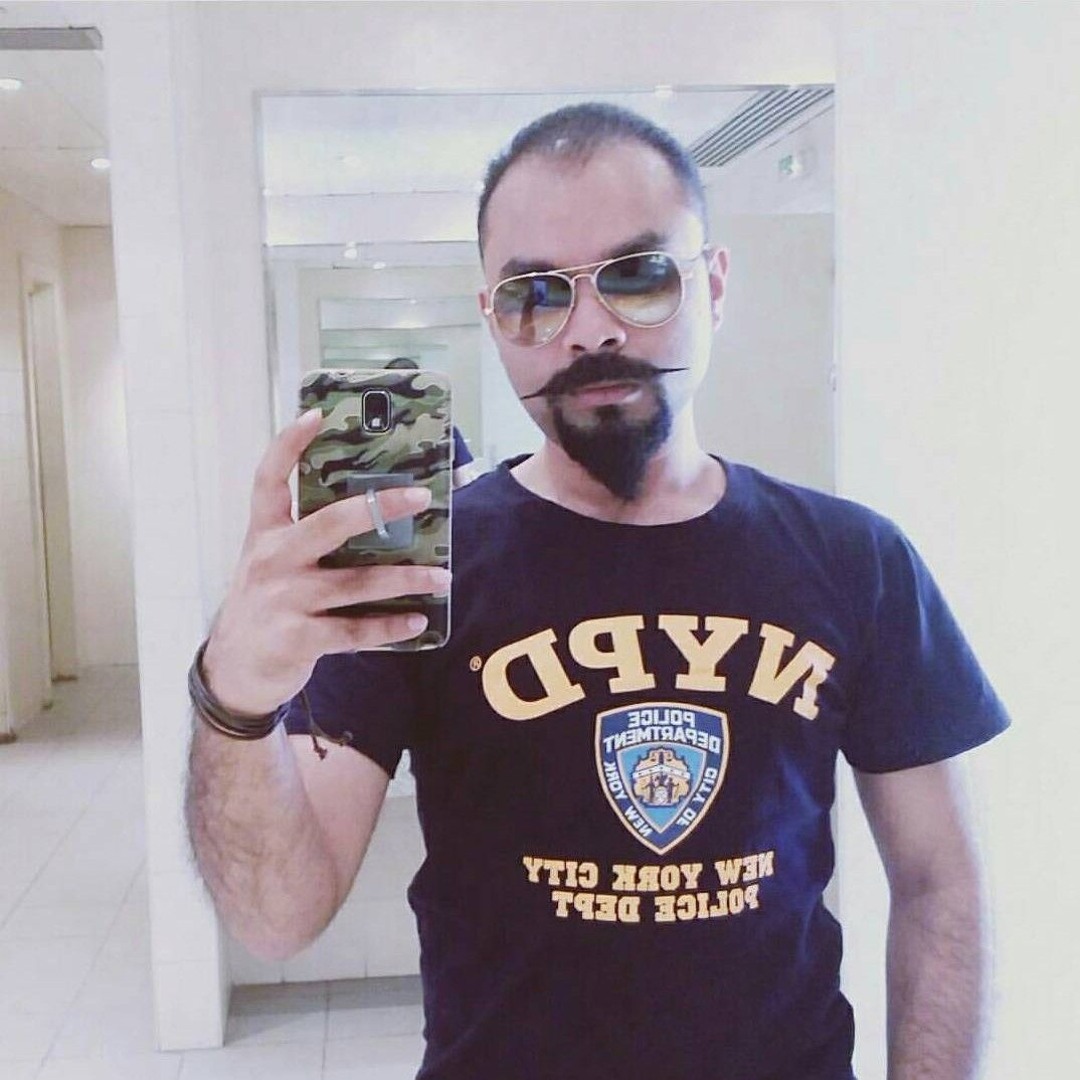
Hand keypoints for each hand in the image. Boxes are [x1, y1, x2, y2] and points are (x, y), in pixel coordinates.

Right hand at [201, 410, 450, 715]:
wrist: (232, 671)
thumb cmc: (265, 605)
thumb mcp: (272, 563)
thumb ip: (309, 538)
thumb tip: (378, 515)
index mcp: (264, 534)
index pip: (268, 479)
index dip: (289, 444)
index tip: (316, 414)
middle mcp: (272, 560)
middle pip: (330, 523)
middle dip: (380, 508)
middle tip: (422, 499)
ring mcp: (284, 600)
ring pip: (356, 582)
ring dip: (405, 579)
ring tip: (441, 577)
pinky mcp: (298, 638)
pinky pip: (355, 630)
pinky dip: (389, 626)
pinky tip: (416, 621)